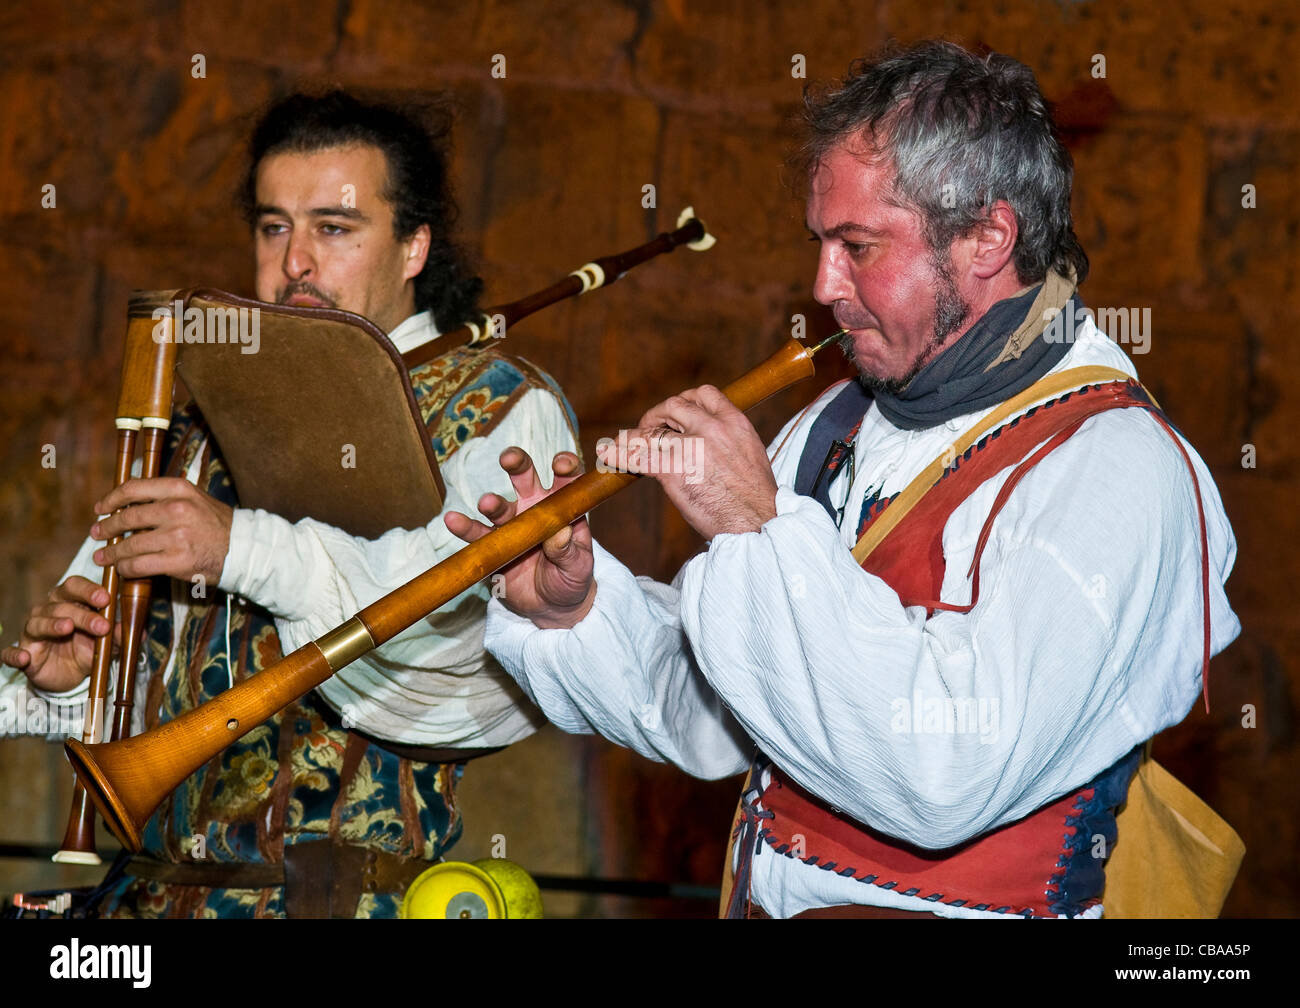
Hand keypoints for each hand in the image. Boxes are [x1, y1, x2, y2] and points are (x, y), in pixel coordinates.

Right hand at [1, 576, 116, 692]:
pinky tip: (24, 657)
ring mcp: (33, 632)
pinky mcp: (24, 653)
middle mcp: (47, 612)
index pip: (74, 586)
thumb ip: (120, 635)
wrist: (70, 675)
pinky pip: (11, 653)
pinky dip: (15, 654)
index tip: (107, 599)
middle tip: (102, 625)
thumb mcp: (107, 642)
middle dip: (82, 613)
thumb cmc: (87, 648)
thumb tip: (142, 632)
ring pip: (38, 623)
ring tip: (67, 628)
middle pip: (60, 604)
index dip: (88, 590)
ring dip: (53, 625)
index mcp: (69, 602)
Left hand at [91, 477, 231, 583]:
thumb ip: (165, 497)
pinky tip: (122, 569)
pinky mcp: (177, 561)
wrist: (243, 549)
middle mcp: (176, 509)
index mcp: (179, 489)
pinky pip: (139, 565)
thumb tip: (127, 504)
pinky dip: (125, 568)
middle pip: (127, 518)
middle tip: (96, 534)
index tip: (100, 508)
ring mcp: (176, 536)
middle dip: (106, 528)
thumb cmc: (217, 525)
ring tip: (103, 557)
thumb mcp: (195, 499)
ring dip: (111, 553)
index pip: (133, 488)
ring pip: (129, 545)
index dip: (111, 499)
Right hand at [444, 448, 595, 629]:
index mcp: (561, 507)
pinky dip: (465, 528)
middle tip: (510, 459)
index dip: (564, 466)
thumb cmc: (571, 579)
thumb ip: (569, 550)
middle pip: (525, 478)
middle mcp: (534, 508)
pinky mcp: (492, 546)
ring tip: (487, 504)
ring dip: (493, 503)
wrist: (550, 607)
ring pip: (499, 506)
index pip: (566, 479)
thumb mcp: (578, 567)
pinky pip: (477, 535)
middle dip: (518, 464)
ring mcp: (511, 525)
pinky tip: (453, 521)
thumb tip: (560, 533)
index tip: (560, 464)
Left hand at [595, 384, 777, 539]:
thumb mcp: (749, 456)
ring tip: (627, 444)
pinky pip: (637, 455)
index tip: (676, 413)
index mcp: (735, 422)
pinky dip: (618, 453)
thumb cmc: (755, 501)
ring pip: (652, 429)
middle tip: (650, 429)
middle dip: (658, 415)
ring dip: (637, 435)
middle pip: (674, 405)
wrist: (757, 523)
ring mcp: (691, 447)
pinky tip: (607, 454)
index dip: (685, 401)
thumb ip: (727, 442)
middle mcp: (712, 428)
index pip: (704, 393)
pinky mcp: (673, 470)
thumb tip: (706, 444)